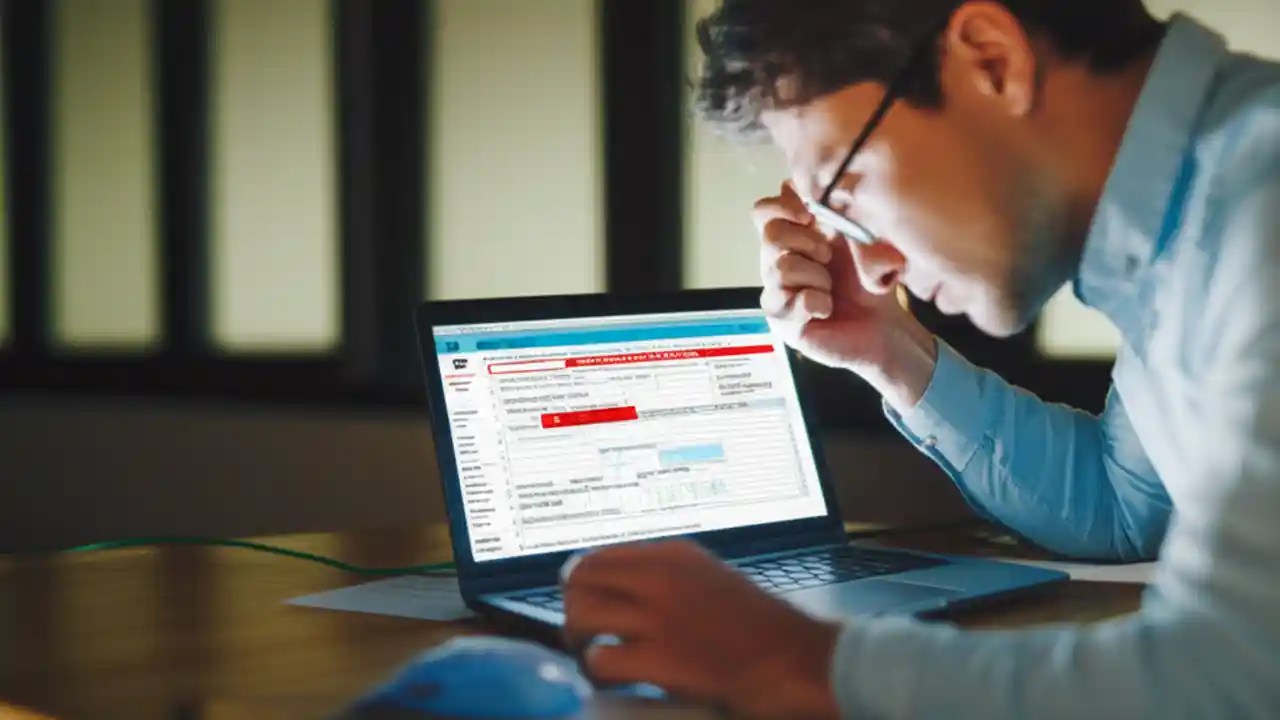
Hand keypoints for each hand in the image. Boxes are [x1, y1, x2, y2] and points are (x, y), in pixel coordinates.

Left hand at [562, 540, 841, 718]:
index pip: (597, 556)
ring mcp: (658, 617)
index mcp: (671, 555)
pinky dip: (599, 671)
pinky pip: (599, 658)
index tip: (585, 604)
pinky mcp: (660, 658)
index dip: (581, 584)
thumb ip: (666, 575)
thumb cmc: (757, 625)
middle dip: (574, 610)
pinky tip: (616, 677)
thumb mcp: (709, 577)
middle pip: (579, 580)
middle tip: (585, 635)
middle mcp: (659, 577)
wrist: (795, 657)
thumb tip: (616, 585)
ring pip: (580, 615)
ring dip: (579, 641)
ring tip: (596, 657)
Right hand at [754, 182, 936, 410]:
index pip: (763, 211)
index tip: (811, 215)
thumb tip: (807, 188)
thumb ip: (832, 211)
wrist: (883, 325)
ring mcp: (776, 293)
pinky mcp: (783, 322)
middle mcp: (775, 263)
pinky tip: (827, 308)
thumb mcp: (856, 237)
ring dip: (816, 276)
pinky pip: (792, 302)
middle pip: (770, 235)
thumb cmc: (866, 280)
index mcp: (791, 238)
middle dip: (807, 242)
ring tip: (830, 288)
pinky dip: (818, 302)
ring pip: (781, 268)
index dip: (783, 207)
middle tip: (828, 256)